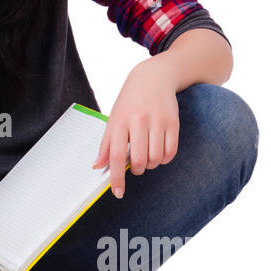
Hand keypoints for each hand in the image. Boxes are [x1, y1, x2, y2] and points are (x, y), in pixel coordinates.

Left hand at [91, 58, 180, 198]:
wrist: (153, 77)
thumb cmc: (129, 102)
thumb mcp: (113, 119)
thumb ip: (106, 144)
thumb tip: (97, 166)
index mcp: (119, 121)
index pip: (116, 155)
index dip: (117, 177)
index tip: (118, 193)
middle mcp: (138, 120)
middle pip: (140, 160)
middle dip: (138, 170)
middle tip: (136, 166)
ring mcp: (157, 121)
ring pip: (156, 158)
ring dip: (151, 164)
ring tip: (147, 156)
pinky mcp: (173, 122)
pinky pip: (171, 152)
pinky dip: (165, 159)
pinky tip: (159, 153)